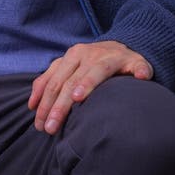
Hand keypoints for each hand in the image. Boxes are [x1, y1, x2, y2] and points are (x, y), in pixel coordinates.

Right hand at [28, 40, 152, 135]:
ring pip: (53, 80)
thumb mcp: (139, 64)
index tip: (75, 100)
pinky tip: (32, 106)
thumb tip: (143, 75)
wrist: (114, 46)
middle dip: (57, 106)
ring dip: (44, 103)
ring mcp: (69, 57)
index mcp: (103, 58)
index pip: (93, 72)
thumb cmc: (128, 64)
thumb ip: (142, 69)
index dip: (85, 85)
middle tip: (50, 128)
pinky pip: (46, 75)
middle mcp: (84, 55)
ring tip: (40, 124)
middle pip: (68, 81)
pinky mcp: (60, 60)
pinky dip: (37, 90)